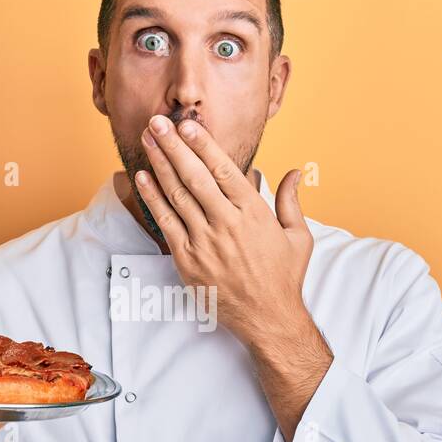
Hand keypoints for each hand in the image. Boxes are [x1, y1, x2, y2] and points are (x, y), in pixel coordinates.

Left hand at [136, 114, 313, 349]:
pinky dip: (153, 198)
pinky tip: (143, 178)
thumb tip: (295, 171)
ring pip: (177, 195)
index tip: (188, 125)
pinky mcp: (188, 261)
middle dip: (174, 146)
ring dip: (160, 164)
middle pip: (195, 176)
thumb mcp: (298, 236)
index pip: (224, 170)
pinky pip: (166, 223)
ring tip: (147, 140)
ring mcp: (205, 242)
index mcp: (254, 213)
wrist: (268, 319)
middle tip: (157, 122)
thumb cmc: (284, 277)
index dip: (203, 145)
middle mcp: (227, 224)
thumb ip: (291, 201)